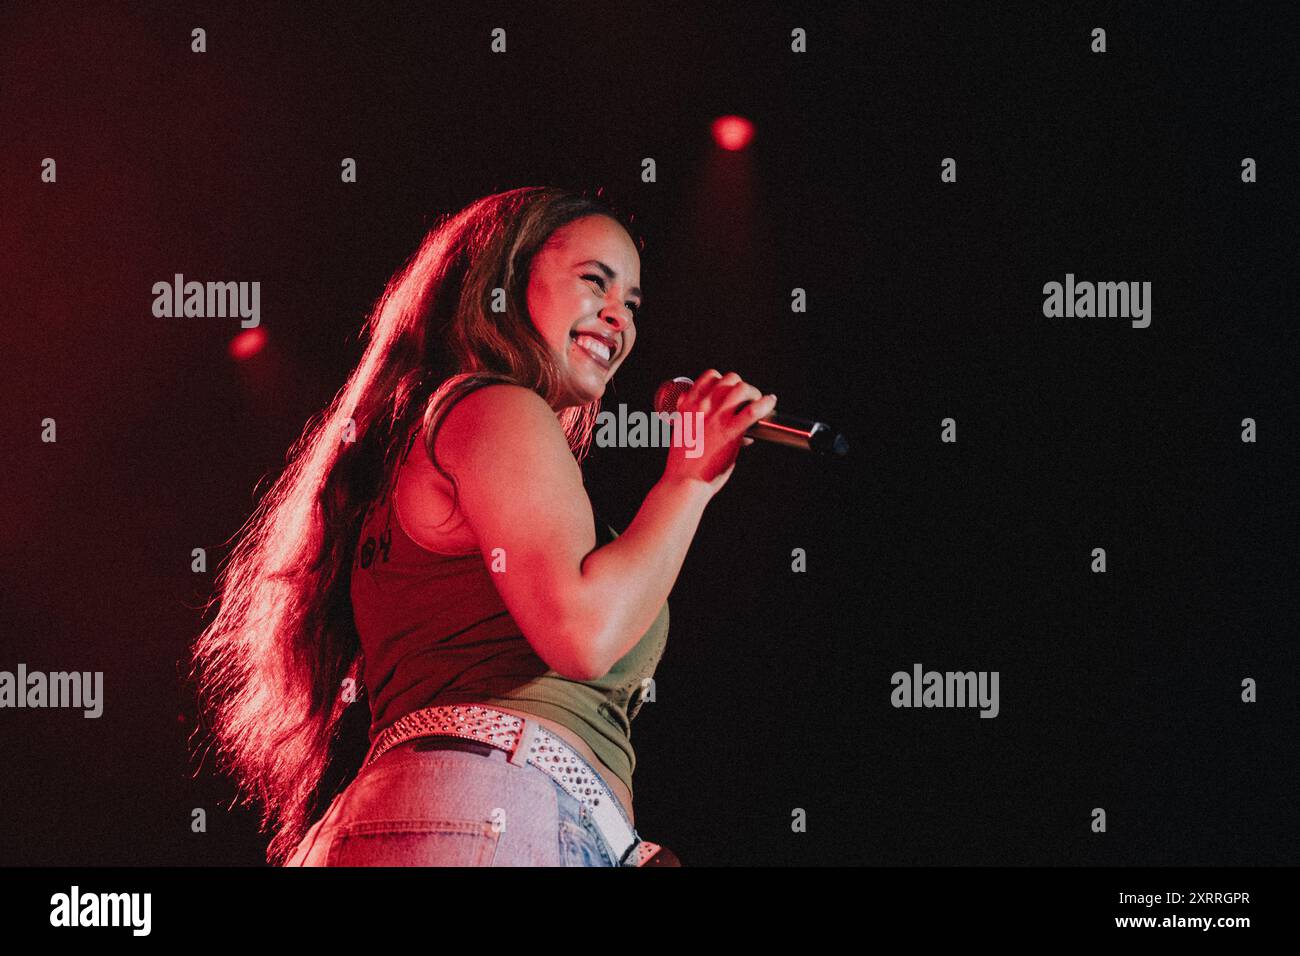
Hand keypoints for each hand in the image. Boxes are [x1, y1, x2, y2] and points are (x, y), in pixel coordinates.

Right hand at [660, 370, 776, 497]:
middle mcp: (702, 407)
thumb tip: (714, 422)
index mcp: (689, 406)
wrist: (684, 481)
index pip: (709, 377)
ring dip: (753, 393)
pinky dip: (766, 403)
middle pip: (729, 379)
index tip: (730, 391)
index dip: (724, 381)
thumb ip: (695, 422)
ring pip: (741, 388)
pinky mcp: (730, 432)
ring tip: (759, 402)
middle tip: (748, 399)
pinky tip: (770, 403)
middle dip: (741, 386)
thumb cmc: (683, 465)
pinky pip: (753, 410)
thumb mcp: (683, 435)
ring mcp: (716, 418)